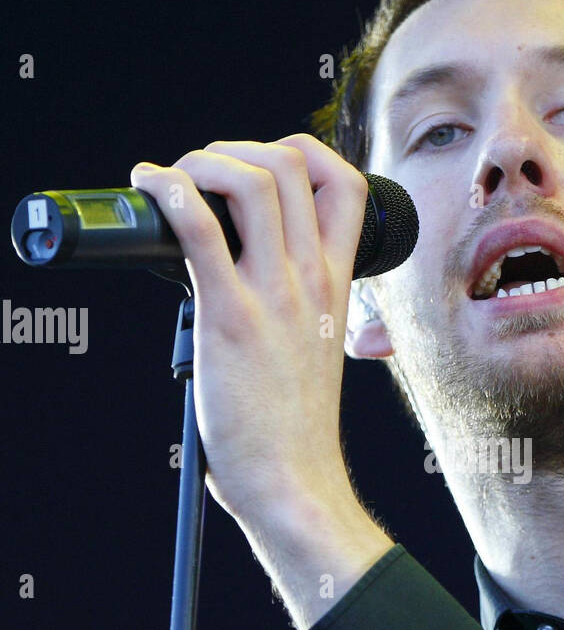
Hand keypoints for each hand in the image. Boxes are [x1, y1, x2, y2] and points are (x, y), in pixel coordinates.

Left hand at [130, 135, 366, 531]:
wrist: (294, 480)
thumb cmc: (295, 426)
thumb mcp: (316, 346)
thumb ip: (296, 304)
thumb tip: (243, 274)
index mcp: (337, 285)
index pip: (346, 185)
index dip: (302, 154)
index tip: (261, 166)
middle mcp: (313, 280)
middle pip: (292, 166)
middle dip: (237, 149)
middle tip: (202, 173)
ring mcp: (276, 296)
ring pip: (252, 183)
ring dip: (202, 163)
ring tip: (174, 181)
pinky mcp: (231, 317)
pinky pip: (199, 228)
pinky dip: (169, 192)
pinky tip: (152, 189)